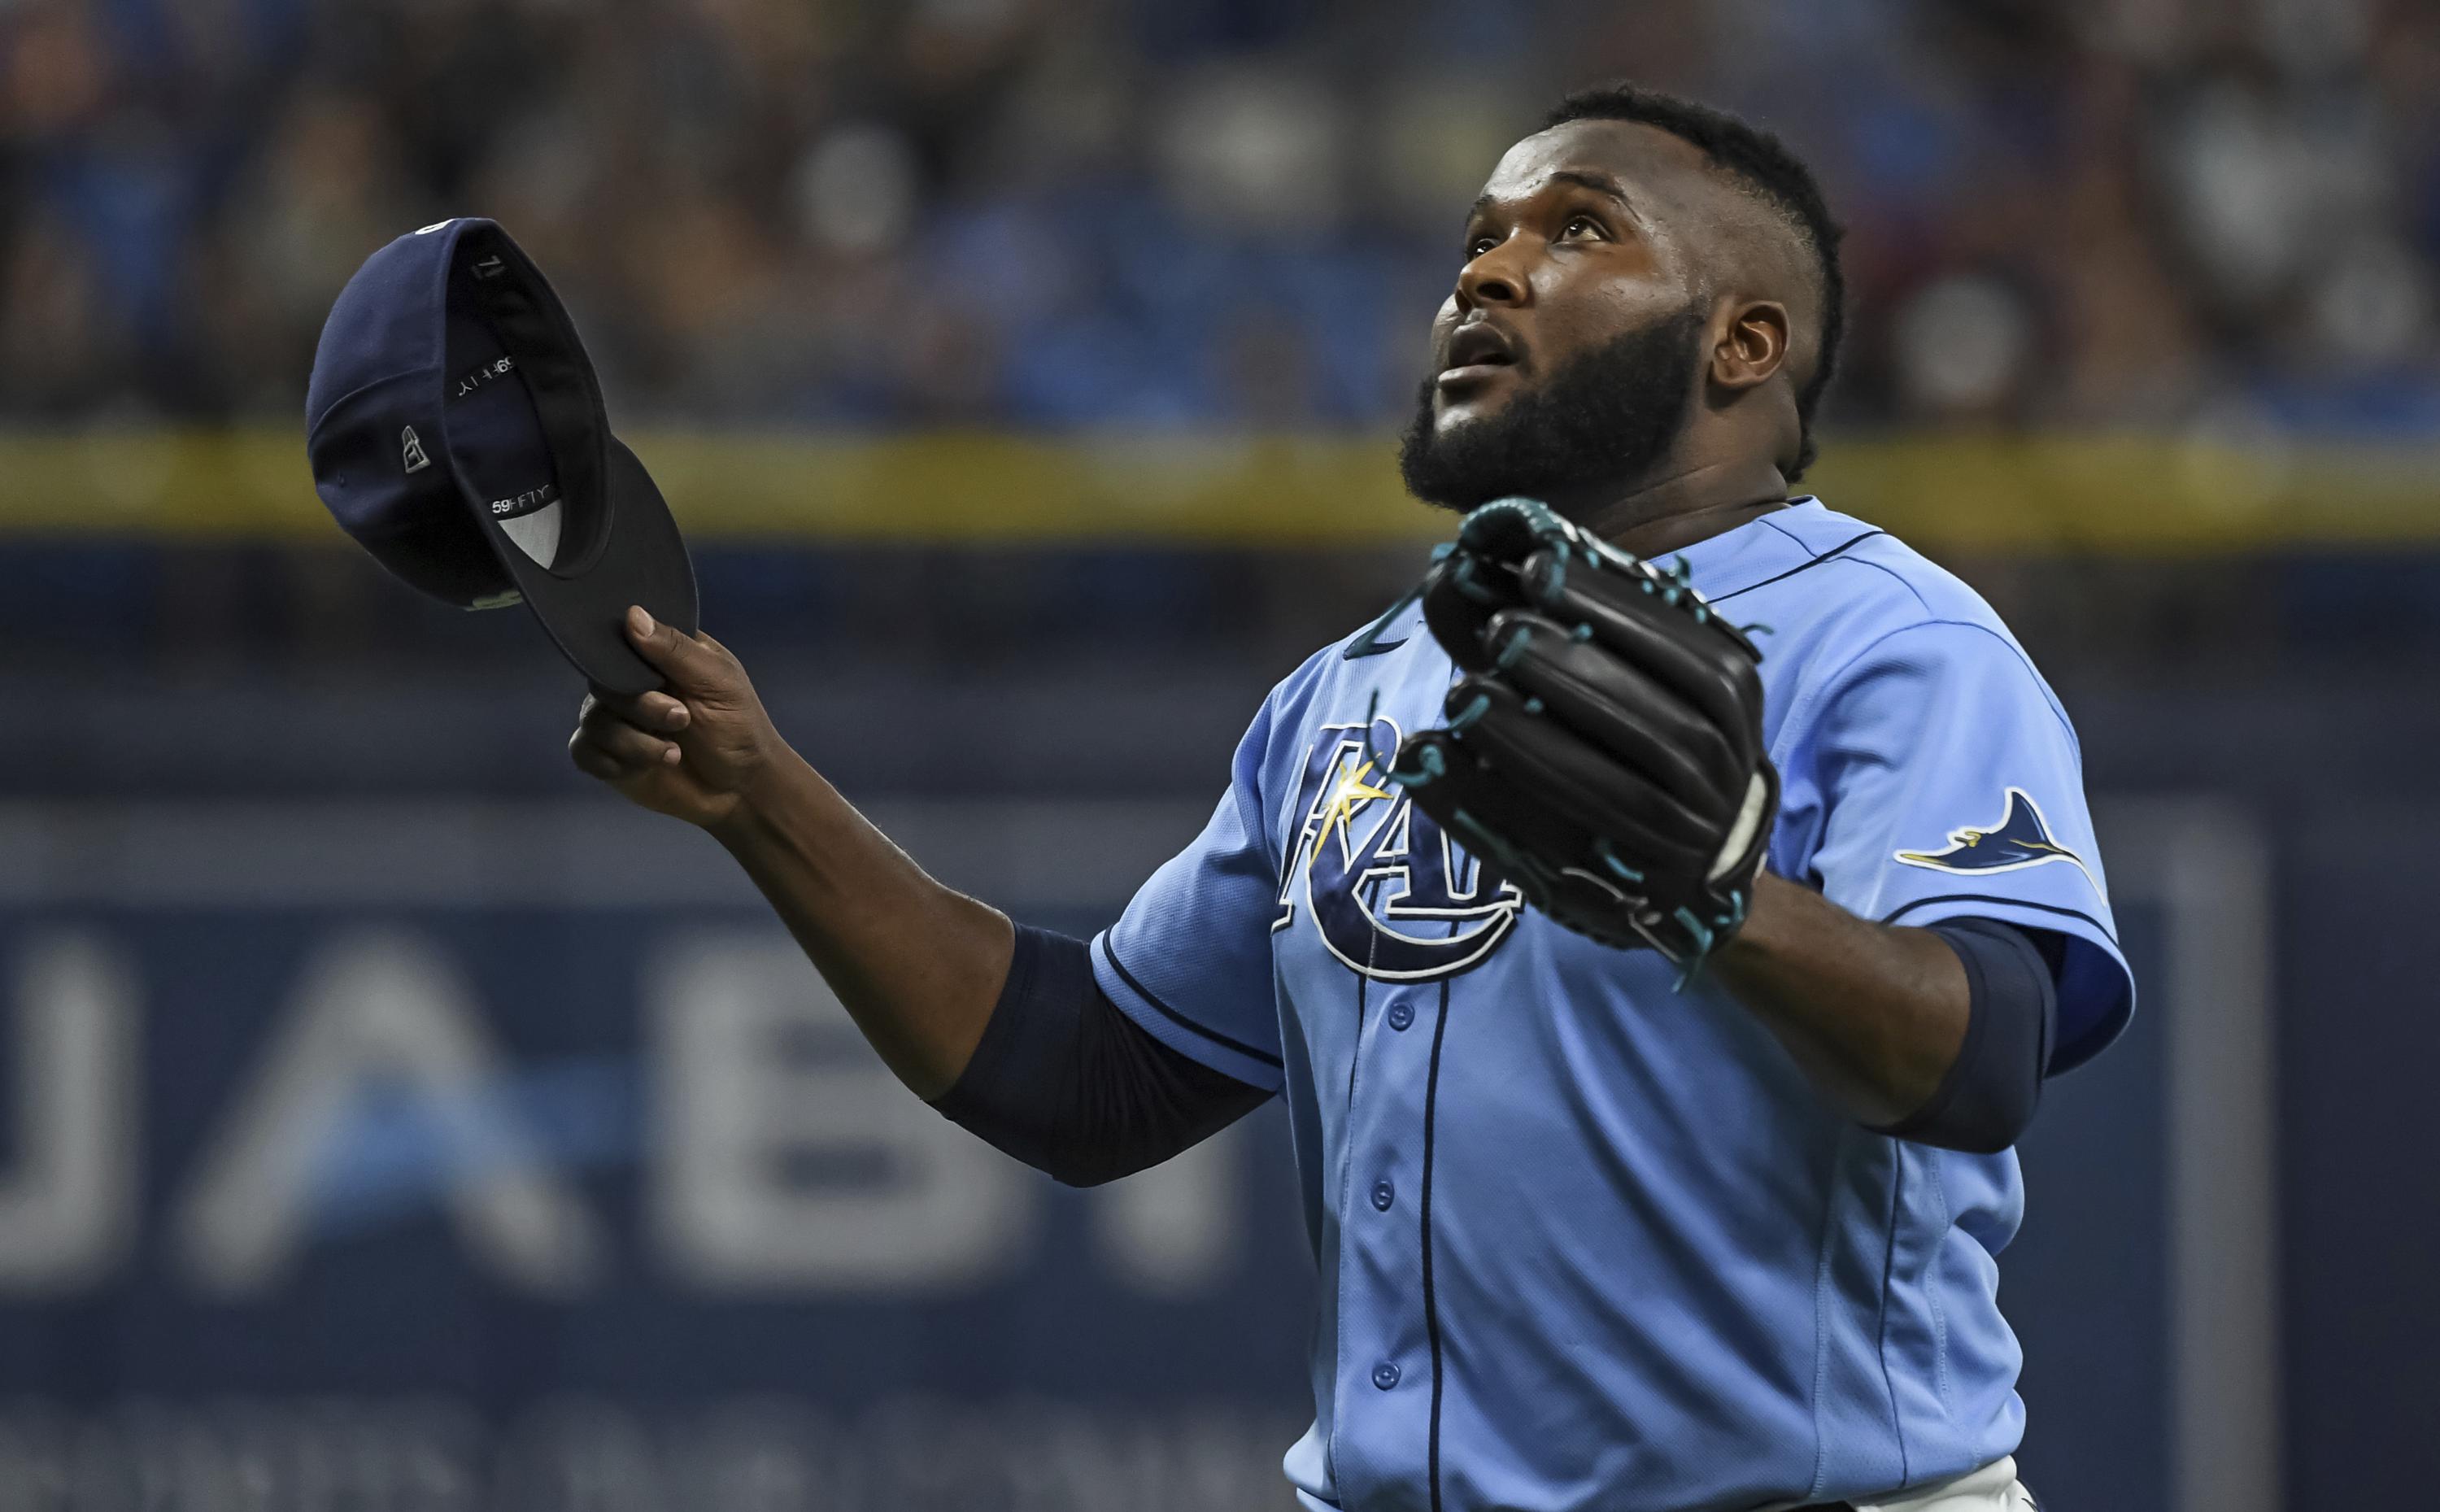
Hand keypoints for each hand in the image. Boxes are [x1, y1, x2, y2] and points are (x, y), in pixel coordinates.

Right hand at [568, 607, 784, 831]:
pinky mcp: (609, 755)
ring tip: (674, 753)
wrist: (741, 788)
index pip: (621, 637)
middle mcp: (631, 683)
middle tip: (681, 719)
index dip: (624, 652)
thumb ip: (675, 650)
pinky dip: (611, 760)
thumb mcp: (718, 681)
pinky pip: (583, 750)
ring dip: (634, 740)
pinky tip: (644, 767)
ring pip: (593, 719)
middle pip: (604, 681)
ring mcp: (618, 719)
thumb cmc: (739, 727)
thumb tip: (632, 614)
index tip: (651, 674)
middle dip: (641, 705)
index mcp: (658, 655)